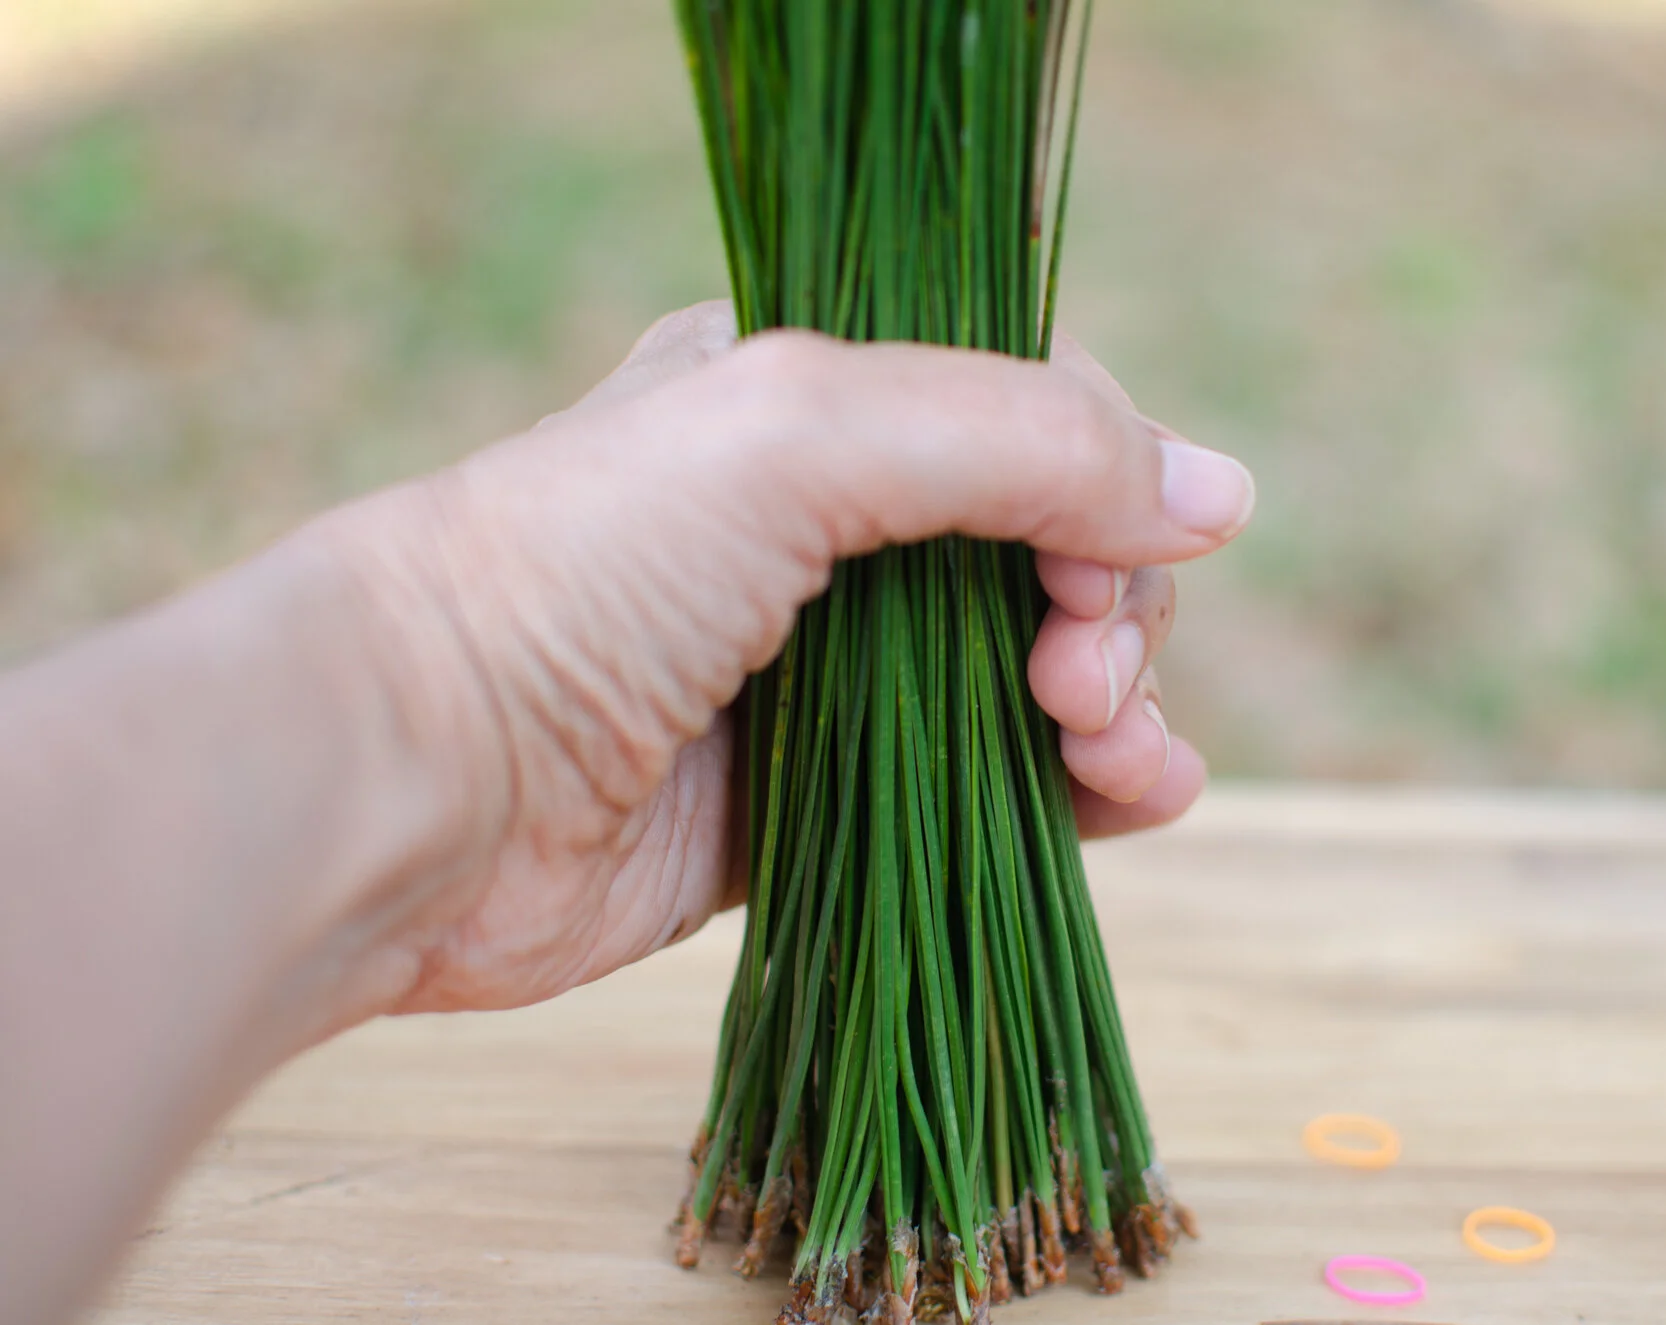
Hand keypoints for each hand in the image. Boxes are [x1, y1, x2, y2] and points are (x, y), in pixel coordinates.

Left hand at [317, 303, 1253, 1022]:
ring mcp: (827, 673)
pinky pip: (993, 787)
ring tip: (1116, 750)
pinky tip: (1135, 795)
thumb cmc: (579, 572)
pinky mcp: (821, 803)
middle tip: (1074, 679)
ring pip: (1039, 673)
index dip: (1101, 480)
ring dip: (1121, 704)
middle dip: (1110, 608)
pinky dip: (1085, 791)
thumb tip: (1221, 494)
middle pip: (1054, 549)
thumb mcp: (805, 431)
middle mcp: (826, 528)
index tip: (1089, 567)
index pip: (1030, 412)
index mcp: (814, 400)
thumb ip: (1023, 438)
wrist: (414, 785)